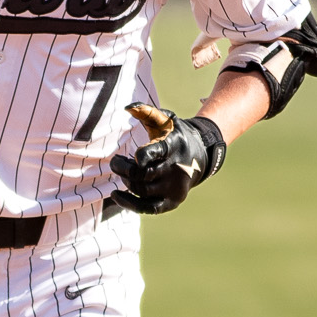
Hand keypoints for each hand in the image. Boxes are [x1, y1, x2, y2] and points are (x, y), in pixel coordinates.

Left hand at [109, 104, 224, 214]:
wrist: (201, 155)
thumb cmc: (175, 135)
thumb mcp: (166, 119)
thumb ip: (146, 111)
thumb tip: (127, 108)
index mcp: (174, 145)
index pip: (158, 151)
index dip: (144, 155)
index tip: (134, 156)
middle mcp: (176, 168)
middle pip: (143, 174)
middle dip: (123, 169)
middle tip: (115, 162)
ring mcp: (174, 187)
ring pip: (142, 190)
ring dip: (126, 182)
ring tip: (122, 173)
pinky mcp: (172, 201)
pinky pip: (148, 208)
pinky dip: (129, 204)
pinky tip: (116, 195)